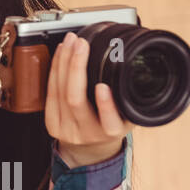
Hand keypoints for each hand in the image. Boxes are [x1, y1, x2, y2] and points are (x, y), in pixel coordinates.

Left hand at [45, 32, 133, 167]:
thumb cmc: (112, 125)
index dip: (105, 104)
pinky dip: (55, 68)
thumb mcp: (128, 116)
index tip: (103, 86)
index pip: (109, 121)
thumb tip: (140, 66)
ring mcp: (66, 129)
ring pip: (59, 92)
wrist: (91, 148)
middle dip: (76, 67)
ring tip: (71, 41)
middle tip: (82, 44)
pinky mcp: (51, 122)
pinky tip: (61, 53)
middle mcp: (87, 133)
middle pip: (75, 100)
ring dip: (63, 62)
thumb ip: (131, 98)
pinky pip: (50, 91)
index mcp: (111, 132)